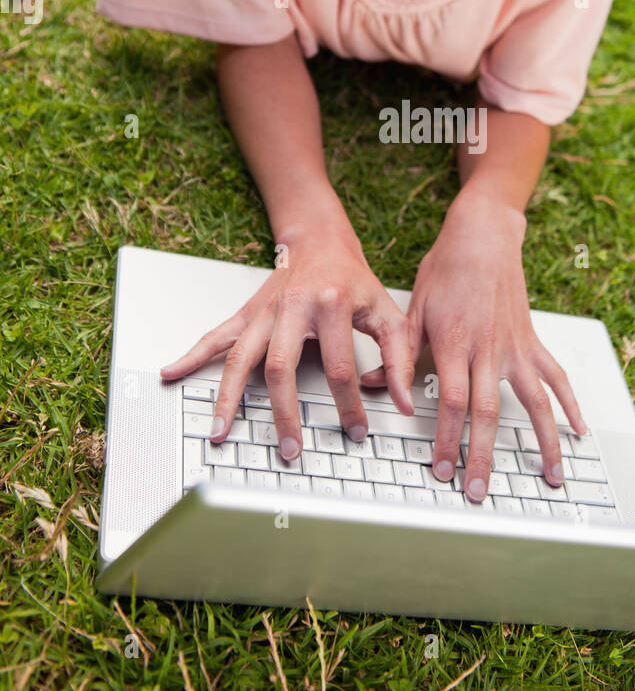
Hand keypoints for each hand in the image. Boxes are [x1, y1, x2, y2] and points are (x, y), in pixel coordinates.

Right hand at [160, 221, 415, 459]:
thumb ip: (399, 358)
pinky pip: (215, 336)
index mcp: (332, 305)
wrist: (321, 241)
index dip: (349, 405)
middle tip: (289, 449)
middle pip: (281, 368)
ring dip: (228, 398)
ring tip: (219, 432)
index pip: (341, 367)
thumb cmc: (355, 279)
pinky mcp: (247, 313)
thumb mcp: (387, 312)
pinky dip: (191, 356)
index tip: (355, 431)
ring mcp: (264, 312)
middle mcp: (293, 307)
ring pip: (241, 358)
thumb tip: (406, 402)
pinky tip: (171, 373)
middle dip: (283, 414)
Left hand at [360, 189, 586, 502]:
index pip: (450, 402)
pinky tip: (578, 431)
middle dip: (484, 456)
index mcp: (454, 343)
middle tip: (478, 491)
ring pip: (534, 402)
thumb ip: (396, 354)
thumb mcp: (412, 308)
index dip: (446, 438)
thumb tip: (375, 388)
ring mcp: (516, 346)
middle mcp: (489, 349)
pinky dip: (570, 404)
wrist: (483, 235)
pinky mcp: (532, 340)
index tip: (441, 468)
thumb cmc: (445, 269)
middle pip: (488, 412)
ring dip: (543, 442)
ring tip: (550, 477)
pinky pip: (556, 376)